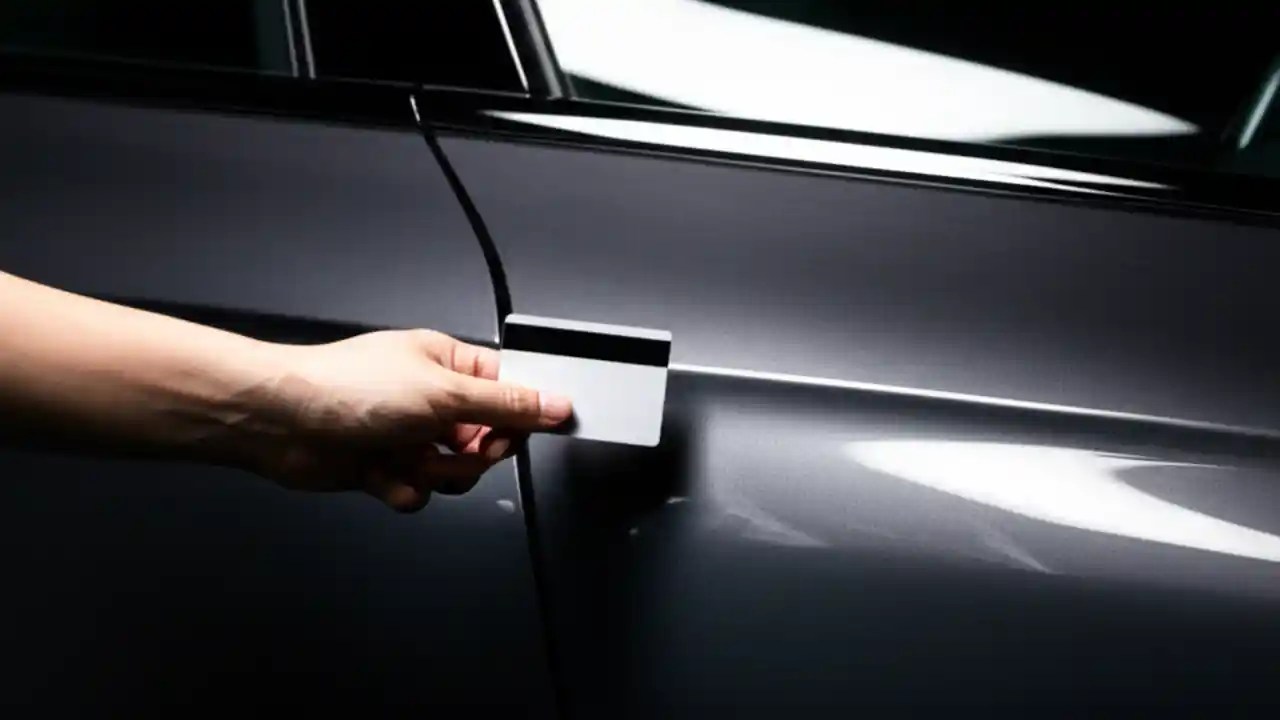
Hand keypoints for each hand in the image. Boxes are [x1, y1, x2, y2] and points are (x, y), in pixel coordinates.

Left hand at [250, 329, 571, 511]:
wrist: (282, 422)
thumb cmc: (351, 389)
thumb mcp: (445, 394)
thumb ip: (507, 405)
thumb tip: (558, 404)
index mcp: (450, 364)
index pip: (508, 393)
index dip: (516, 419)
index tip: (510, 434)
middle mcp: (432, 399)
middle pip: (486, 440)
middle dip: (470, 454)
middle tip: (449, 447)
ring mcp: (408, 434)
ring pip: (455, 472)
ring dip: (435, 474)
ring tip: (405, 459)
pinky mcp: (385, 466)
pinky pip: (419, 491)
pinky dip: (403, 488)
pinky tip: (380, 473)